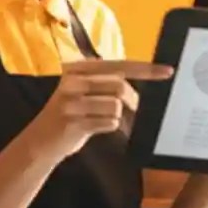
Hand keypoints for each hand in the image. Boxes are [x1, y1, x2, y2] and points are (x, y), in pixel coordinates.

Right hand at [22, 59, 171, 162]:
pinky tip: (93, 128)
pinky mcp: (73, 121)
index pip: (120, 65)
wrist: (39, 142)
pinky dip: (107, 126)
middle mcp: (73, 80)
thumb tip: (140, 85)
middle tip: (132, 110)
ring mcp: (71, 101)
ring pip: (116, 106)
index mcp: (78, 69)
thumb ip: (107, 84)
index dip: (146, 69)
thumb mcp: (84, 92)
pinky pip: (108, 122)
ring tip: (101, 120)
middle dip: (132, 101)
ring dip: (116, 116)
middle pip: (120, 86)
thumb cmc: (70, 115)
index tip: (168, 71)